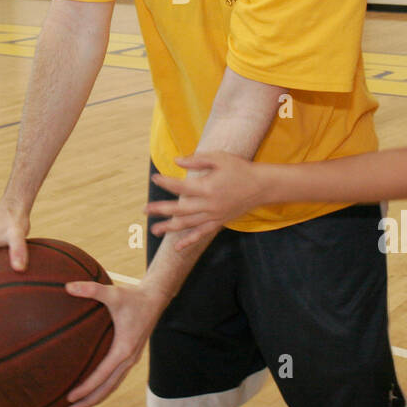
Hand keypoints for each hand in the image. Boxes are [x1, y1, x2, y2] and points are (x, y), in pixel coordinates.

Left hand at [63, 281, 166, 406]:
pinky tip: (91, 388)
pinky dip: (104, 387)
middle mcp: (128, 359)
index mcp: (124, 349)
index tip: (70, 398)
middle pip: (107, 389)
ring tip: (78, 406)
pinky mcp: (131, 356)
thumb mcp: (112, 292)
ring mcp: (131, 359)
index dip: (85, 388)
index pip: (102, 376)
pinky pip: (116, 378)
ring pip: (113, 386)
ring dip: (96, 397)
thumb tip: (67, 286)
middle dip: (89, 401)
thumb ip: (91, 289)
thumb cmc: (133, 296)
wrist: (155, 298)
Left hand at [146, 152, 269, 248]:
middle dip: (160, 210)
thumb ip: (197, 160)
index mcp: (207, 188)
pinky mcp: (219, 222)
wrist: (261, 186)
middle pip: (179, 209)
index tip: (155, 178)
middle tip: (144, 210)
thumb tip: (177, 161)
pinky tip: (177, 247)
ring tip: (154, 230)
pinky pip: (201, 234)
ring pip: (187, 224)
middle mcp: (208, 205)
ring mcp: (213, 216)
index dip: (165, 182)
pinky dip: (189, 241)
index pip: (180, 187)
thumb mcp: (219, 158)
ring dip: (170, 227)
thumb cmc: (239, 169)